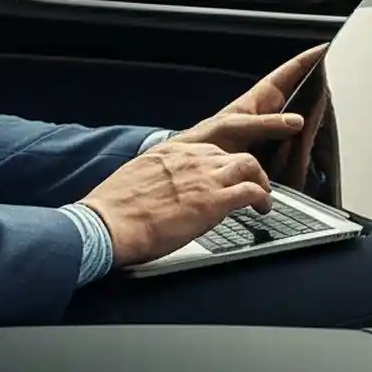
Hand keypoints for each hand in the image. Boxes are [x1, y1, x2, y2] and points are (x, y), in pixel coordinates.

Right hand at [81, 142, 272, 266]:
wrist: (108, 224)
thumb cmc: (114, 209)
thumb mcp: (138, 176)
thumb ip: (160, 175)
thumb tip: (167, 187)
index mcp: (173, 150)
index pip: (212, 147)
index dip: (225, 161)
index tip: (229, 171)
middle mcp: (193, 157)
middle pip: (236, 154)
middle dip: (249, 170)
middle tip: (253, 185)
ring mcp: (205, 177)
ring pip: (250, 166)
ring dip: (261, 182)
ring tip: (263, 197)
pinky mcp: (214, 201)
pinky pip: (252, 192)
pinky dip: (263, 199)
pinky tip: (262, 209)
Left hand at [175, 45, 326, 153]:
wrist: (198, 172)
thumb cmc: (207, 142)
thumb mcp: (233, 126)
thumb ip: (264, 123)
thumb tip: (296, 121)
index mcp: (261, 98)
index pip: (290, 72)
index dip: (308, 59)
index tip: (326, 50)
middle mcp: (273, 114)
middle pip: (305, 97)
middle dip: (321, 92)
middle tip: (340, 90)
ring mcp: (278, 135)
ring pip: (306, 124)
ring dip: (318, 124)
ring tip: (336, 121)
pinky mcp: (280, 155)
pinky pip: (301, 148)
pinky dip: (311, 149)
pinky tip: (321, 151)